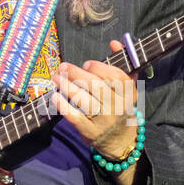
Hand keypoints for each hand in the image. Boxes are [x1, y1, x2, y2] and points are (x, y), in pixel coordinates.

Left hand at [52, 39, 140, 157]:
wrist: (121, 141)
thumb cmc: (120, 108)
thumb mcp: (127, 87)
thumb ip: (121, 63)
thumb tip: (114, 42)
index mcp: (128, 93)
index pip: (115, 76)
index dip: (98, 68)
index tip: (86, 64)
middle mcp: (117, 107)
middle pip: (96, 86)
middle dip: (76, 74)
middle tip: (63, 66)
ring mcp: (103, 120)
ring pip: (83, 100)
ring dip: (67, 86)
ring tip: (56, 77)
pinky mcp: (90, 132)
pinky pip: (74, 117)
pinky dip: (63, 106)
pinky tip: (55, 96)